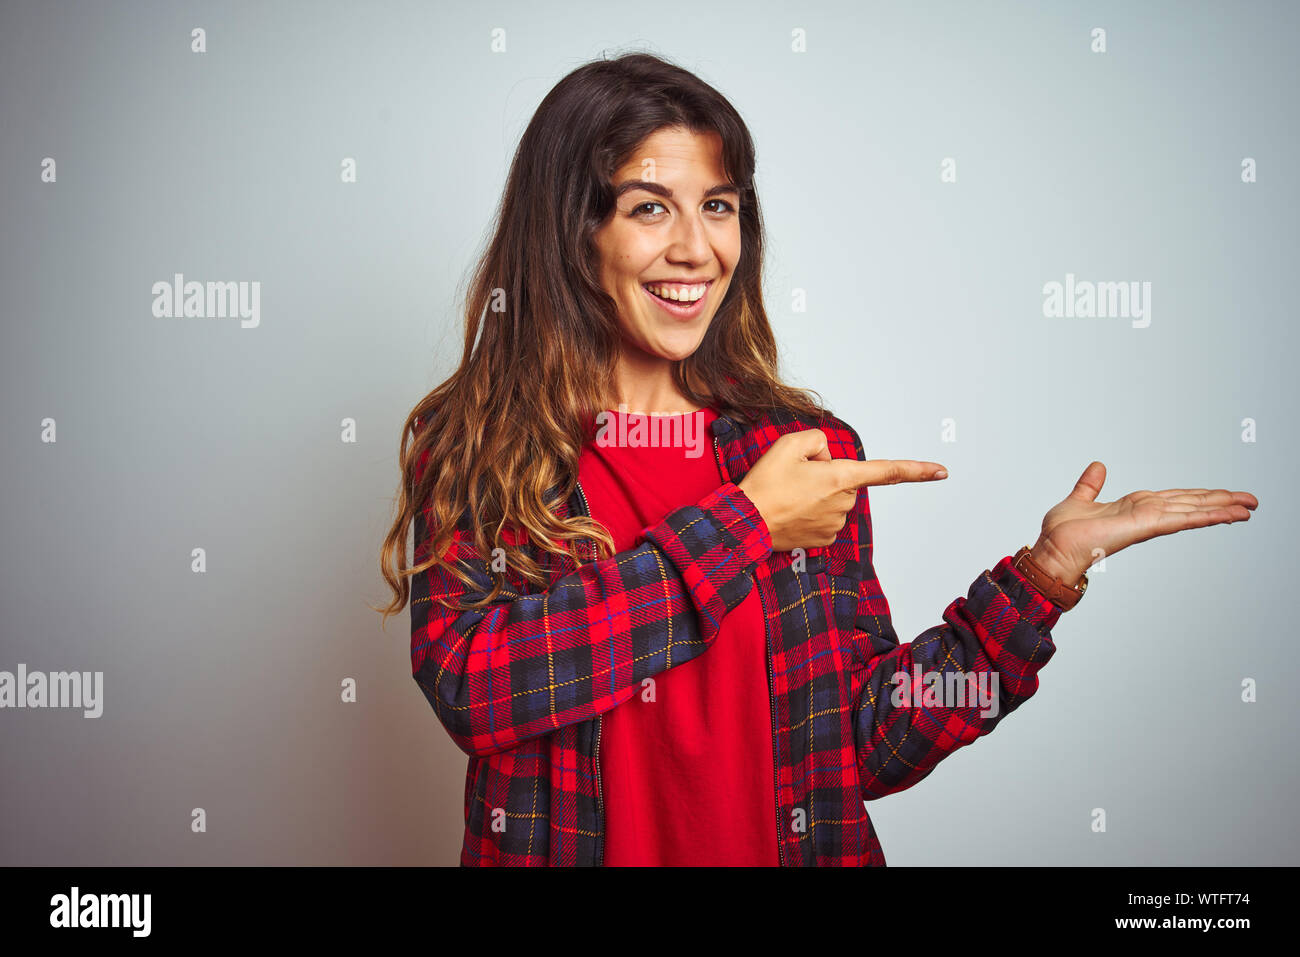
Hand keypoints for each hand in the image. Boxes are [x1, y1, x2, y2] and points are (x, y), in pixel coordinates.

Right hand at [737, 428, 947, 551]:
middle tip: (794, 477)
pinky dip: (811, 510)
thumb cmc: (765, 485)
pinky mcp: (824, 539)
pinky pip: (825, 516)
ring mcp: (835, 524)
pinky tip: (791, 510)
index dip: (917, 470)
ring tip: (788, 495)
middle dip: (826, 474)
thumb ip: (817, 441)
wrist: (745, 524)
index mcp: (840, 478)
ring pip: (834, 498)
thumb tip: (827, 457)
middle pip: (846, 479)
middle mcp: (844, 503)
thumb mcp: (788, 445)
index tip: (942, 471)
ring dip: (816, 493)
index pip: (886, 472)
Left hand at [1030, 461, 1258, 582]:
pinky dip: (1205, 516)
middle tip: (1251, 500)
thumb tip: (1098, 466)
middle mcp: (1145, 513)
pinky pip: (1182, 519)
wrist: (1052, 550)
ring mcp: (1148, 521)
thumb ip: (1090, 484)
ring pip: (1193, 511)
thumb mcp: (1079, 499)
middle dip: (1221, 501)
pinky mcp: (1146, 527)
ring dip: (1222, 508)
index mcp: (1134, 506)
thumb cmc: (1062, 533)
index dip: (1200, 495)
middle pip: (1191, 503)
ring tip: (1249, 507)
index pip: (1175, 498)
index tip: (1223, 494)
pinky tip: (1228, 514)